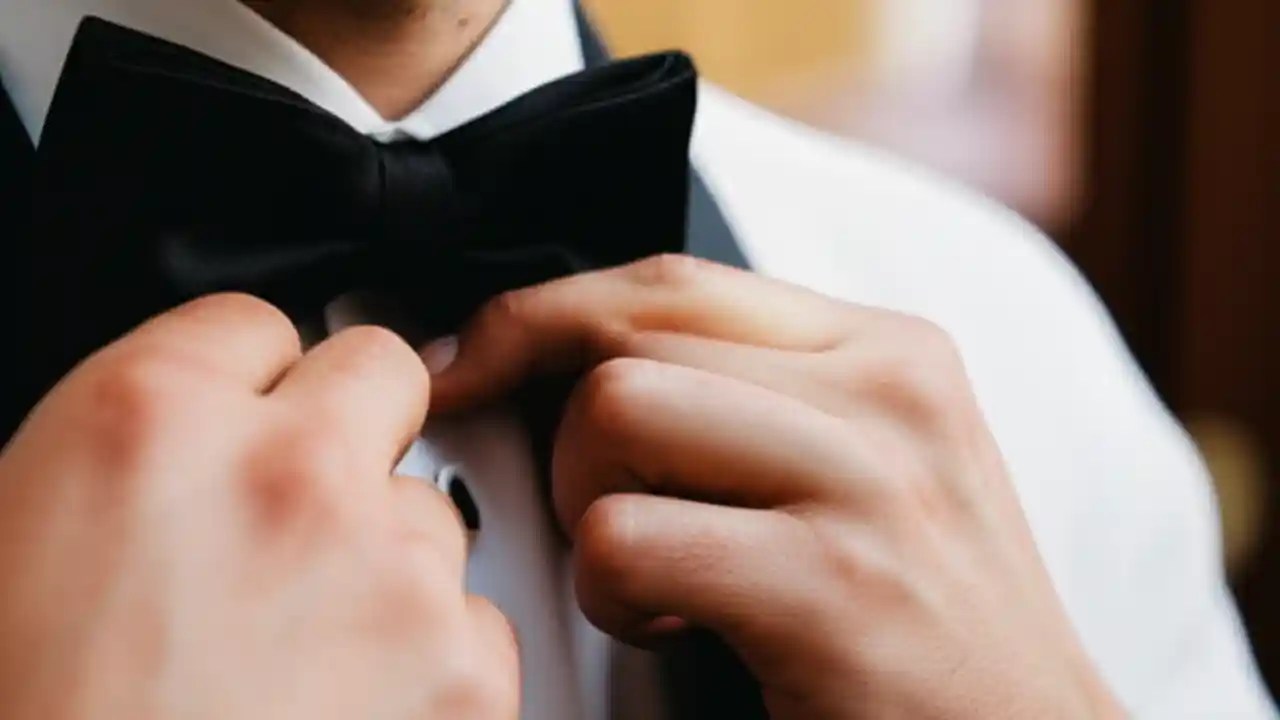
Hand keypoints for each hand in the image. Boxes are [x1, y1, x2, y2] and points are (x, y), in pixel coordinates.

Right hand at [0, 295, 517, 719]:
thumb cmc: (33, 718)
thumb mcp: (13, 549)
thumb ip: (119, 463)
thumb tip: (181, 433)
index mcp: (144, 423)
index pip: (251, 321)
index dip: (247, 376)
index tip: (248, 416)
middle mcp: (284, 472)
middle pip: (379, 371)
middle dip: (348, 426)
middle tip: (302, 509)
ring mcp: (388, 569)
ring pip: (430, 506)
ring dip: (385, 558)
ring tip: (301, 652)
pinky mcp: (463, 668)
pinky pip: (472, 614)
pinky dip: (430, 652)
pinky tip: (349, 708)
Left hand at [427, 256, 1123, 719]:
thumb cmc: (929, 619)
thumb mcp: (868, 469)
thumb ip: (755, 398)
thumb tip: (583, 359)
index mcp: (891, 351)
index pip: (672, 281)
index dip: (544, 314)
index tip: (473, 359)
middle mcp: (889, 393)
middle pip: (627, 335)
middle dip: (565, 433)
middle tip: (597, 512)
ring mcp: (868, 483)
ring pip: (613, 412)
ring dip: (589, 509)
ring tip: (655, 574)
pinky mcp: (834, 587)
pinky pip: (625, 539)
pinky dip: (613, 595)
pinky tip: (678, 625)